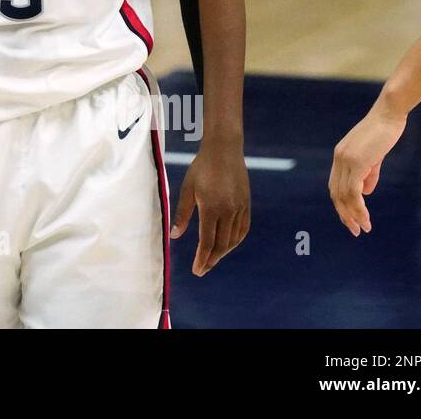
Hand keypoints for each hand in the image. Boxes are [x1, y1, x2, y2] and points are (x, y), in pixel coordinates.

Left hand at [170, 137, 249, 275]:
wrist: (224, 150)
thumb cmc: (201, 168)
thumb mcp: (187, 189)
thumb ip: (182, 214)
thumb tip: (174, 236)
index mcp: (211, 208)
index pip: (207, 241)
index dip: (202, 258)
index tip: (197, 270)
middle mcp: (228, 211)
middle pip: (221, 244)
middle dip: (211, 260)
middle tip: (203, 270)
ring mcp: (240, 208)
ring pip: (233, 239)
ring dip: (223, 252)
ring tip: (212, 259)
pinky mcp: (246, 204)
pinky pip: (243, 229)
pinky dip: (235, 241)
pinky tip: (227, 245)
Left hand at [328, 94, 406, 235]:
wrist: (389, 115)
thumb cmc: (385, 132)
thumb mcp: (374, 156)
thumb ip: (368, 174)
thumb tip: (365, 192)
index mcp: (340, 156)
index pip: (336, 185)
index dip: (342, 204)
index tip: (351, 219)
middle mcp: (339, 159)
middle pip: (336, 193)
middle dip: (344, 213)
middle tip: (354, 230)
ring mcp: (346, 160)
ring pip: (344, 195)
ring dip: (353, 214)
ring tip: (363, 227)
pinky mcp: (357, 162)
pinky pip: (354, 191)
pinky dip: (358, 207)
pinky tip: (365, 217)